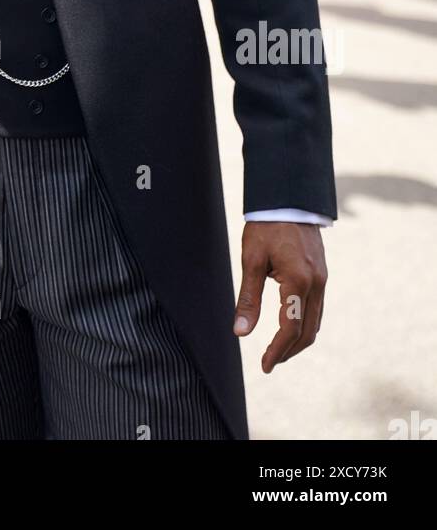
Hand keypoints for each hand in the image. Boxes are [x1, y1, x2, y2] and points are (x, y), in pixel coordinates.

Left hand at [233, 221, 326, 372]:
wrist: (289, 197)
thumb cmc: (266, 226)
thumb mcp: (251, 260)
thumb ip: (248, 298)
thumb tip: (241, 332)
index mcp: (298, 280)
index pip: (290, 329)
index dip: (276, 351)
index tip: (264, 365)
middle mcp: (316, 283)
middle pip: (307, 332)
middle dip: (288, 351)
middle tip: (269, 362)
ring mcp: (322, 279)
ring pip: (315, 322)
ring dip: (297, 340)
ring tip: (277, 349)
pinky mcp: (322, 274)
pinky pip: (317, 308)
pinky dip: (304, 324)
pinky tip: (289, 326)